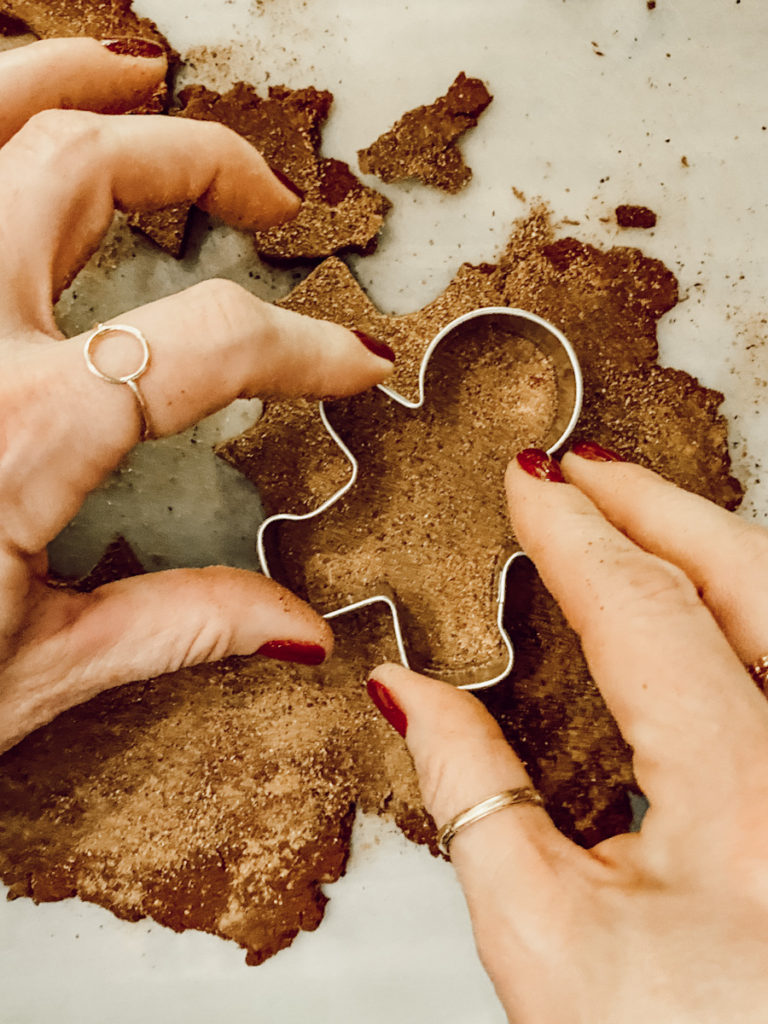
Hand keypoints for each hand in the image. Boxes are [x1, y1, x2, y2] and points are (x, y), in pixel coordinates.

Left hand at [0, 38, 394, 753]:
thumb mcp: (34, 669)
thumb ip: (176, 624)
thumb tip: (299, 629)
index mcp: (19, 433)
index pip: (207, 342)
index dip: (301, 346)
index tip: (350, 361)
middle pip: (87, 172)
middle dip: (200, 161)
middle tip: (265, 194)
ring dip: (67, 78)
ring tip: (140, 72)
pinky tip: (10, 122)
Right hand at [369, 445, 767, 1022]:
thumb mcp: (543, 940)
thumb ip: (470, 796)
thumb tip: (410, 693)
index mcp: (748, 801)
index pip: (643, 612)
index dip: (575, 534)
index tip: (528, 485)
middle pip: (750, 575)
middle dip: (658, 504)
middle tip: (585, 470)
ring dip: (710, 541)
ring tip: (637, 512)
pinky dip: (747, 597)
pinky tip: (703, 595)